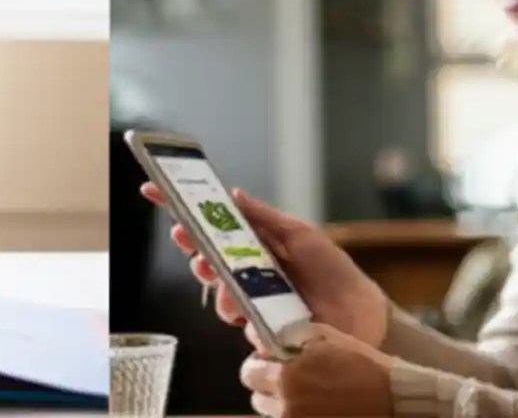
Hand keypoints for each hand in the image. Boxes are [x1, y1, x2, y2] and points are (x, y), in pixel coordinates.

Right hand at [140, 182, 388, 347]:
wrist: (361, 316)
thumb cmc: (334, 272)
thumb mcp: (300, 235)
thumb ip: (264, 217)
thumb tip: (232, 193)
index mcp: (256, 245)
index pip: (213, 225)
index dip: (183, 210)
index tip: (156, 190)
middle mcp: (249, 272)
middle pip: (205, 257)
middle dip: (193, 248)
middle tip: (187, 239)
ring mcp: (252, 300)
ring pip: (217, 291)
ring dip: (218, 284)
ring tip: (229, 284)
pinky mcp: (257, 327)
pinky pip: (237, 319)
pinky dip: (242, 313)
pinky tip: (255, 314)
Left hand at [240, 323, 393, 417]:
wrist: (395, 400)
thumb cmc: (363, 365)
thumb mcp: (327, 337)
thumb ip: (291, 336)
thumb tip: (261, 338)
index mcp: (286, 374)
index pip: (250, 372)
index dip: (260, 364)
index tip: (272, 360)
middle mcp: (286, 403)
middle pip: (256, 395)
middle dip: (266, 383)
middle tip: (286, 378)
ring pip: (269, 412)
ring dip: (278, 402)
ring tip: (303, 396)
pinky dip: (293, 415)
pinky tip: (312, 408)